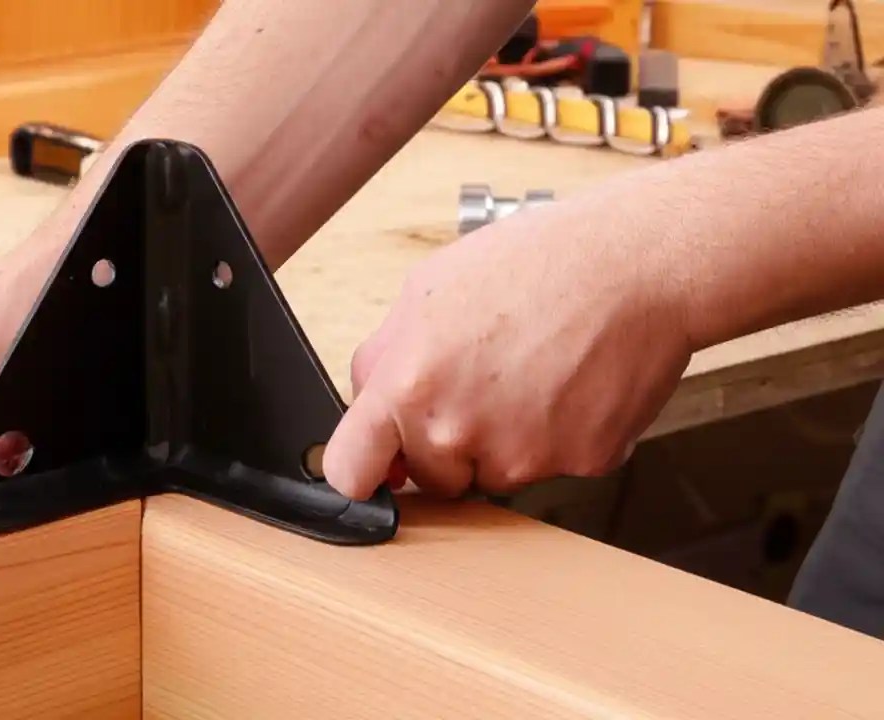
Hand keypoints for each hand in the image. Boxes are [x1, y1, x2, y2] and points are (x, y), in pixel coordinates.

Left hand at [322, 202, 692, 499]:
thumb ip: (385, 356)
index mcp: (409, 385)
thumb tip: (368, 401)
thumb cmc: (535, 262)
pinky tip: (571, 381)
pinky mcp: (581, 463)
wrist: (638, 264)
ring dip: (505, 440)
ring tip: (533, 370)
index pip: (351, 470)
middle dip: (446, 444)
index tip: (373, 469)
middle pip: (432, 477)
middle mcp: (460, 431)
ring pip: (494, 473)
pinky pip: (554, 464)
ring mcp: (524, 455)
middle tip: (482, 383)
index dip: (360, 472)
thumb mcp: (426, 290)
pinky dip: (561, 434)